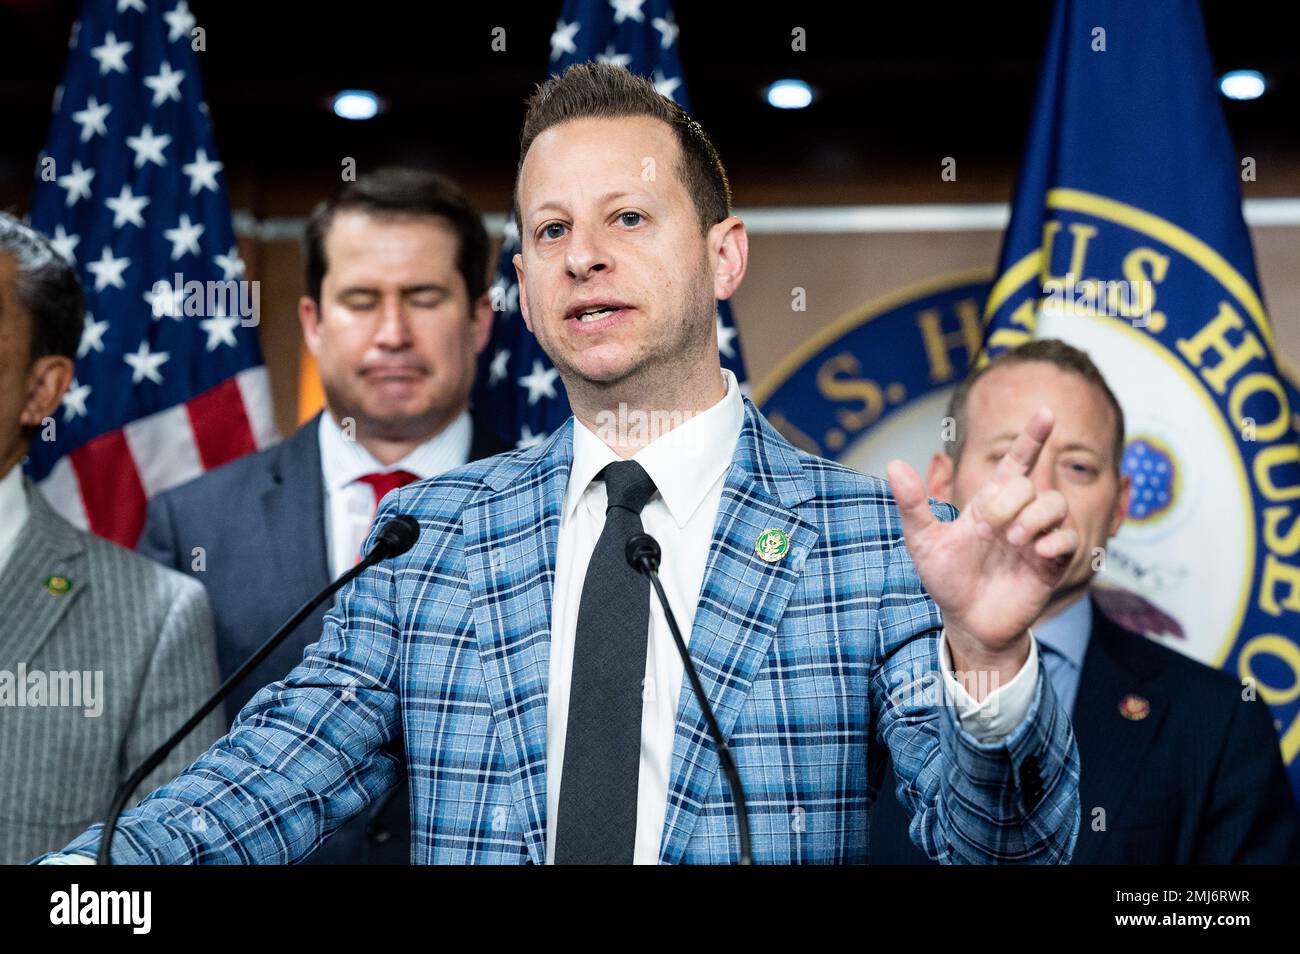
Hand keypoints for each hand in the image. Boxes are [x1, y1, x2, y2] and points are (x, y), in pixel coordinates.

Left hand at [886, 407, 1078, 674]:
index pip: (1017, 462)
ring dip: (1035, 516)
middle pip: (1030, 484)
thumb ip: (912, 505)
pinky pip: (1069, 539)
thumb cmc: (947, 578)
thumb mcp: (923, 541)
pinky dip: (1055, 541)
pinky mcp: (1052, 564)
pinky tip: (1034, 553)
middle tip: (989, 530)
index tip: (1046, 413)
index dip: (1032, 437)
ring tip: (1013, 539)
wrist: (967, 621)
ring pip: (1056, 504)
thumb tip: (893, 465)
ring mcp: (1037, 538)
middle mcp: (1018, 515)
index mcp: (991, 502)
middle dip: (1010, 501)